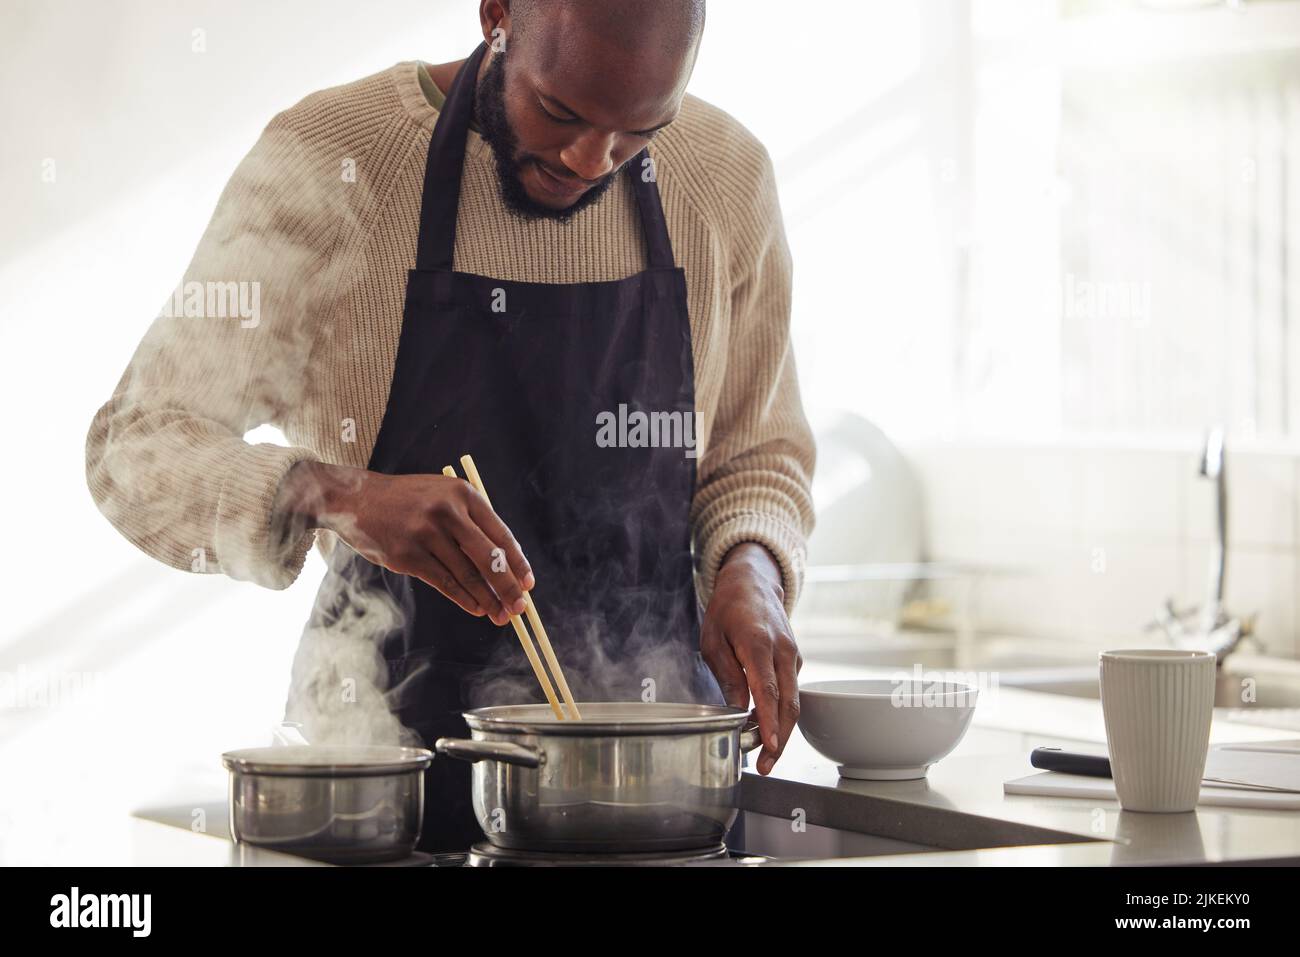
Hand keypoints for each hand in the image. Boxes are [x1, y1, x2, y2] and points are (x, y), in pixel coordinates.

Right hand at [275, 461, 532, 625]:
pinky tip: (476, 608)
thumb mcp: (443, 495)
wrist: (356, 499)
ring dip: (487, 599)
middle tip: (520, 608)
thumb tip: (505, 564)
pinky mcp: (407, 555)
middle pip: (489, 557)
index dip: (517, 562)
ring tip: (500, 615)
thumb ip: (471, 521)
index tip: (528, 584)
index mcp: (463, 493)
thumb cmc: (408, 502)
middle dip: (508, 587)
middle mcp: (447, 511)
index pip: (500, 533)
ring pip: (467, 575)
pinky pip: (444, 582)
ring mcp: (425, 534)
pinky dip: (464, 599)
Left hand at [700, 542, 801, 774]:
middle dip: (779, 739)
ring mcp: (793, 655)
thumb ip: (727, 676)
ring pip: (793, 702)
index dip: (768, 722)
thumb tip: (735, 710)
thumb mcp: (713, 641)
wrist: (753, 583)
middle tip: (764, 765)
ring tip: (761, 753)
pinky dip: (780, 712)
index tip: (768, 746)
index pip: (767, 691)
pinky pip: (791, 692)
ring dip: (780, 730)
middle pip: (788, 704)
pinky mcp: (794, 661)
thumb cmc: (727, 610)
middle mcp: (783, 651)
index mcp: (759, 643)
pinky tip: (762, 727)